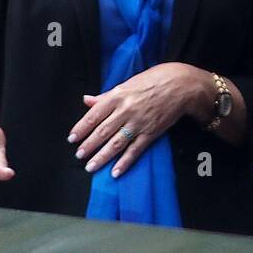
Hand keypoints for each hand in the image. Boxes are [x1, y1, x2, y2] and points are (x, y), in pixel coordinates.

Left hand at [69, 63, 207, 177]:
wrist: (180, 85)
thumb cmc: (152, 81)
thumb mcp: (126, 84)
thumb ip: (105, 96)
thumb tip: (86, 100)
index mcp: (117, 96)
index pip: (94, 115)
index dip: (81, 128)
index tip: (72, 139)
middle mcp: (126, 110)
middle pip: (102, 132)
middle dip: (89, 145)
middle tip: (79, 155)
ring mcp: (138, 123)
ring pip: (116, 144)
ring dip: (102, 157)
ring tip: (90, 166)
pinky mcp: (150, 133)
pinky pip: (135, 150)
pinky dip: (125, 162)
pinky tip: (115, 172)